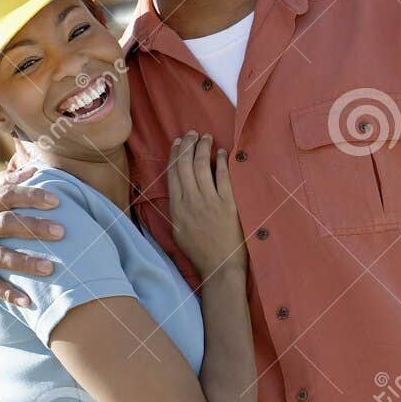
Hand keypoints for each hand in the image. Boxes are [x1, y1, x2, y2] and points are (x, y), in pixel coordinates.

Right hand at [0, 167, 62, 307]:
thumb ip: (2, 181)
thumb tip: (34, 169)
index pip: (6, 195)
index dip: (30, 196)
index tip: (57, 201)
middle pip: (4, 223)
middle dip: (33, 227)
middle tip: (62, 232)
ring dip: (24, 262)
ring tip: (50, 268)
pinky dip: (7, 293)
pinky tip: (28, 302)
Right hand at [167, 132, 246, 281]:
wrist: (219, 267)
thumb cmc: (199, 253)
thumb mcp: (178, 232)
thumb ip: (176, 210)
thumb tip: (177, 192)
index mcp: (177, 208)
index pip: (173, 173)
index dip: (174, 155)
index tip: (177, 142)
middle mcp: (190, 201)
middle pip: (185, 165)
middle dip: (187, 145)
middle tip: (191, 134)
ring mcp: (209, 202)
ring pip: (202, 166)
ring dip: (203, 148)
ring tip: (205, 138)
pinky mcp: (227, 204)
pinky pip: (223, 177)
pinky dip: (221, 162)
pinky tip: (222, 153)